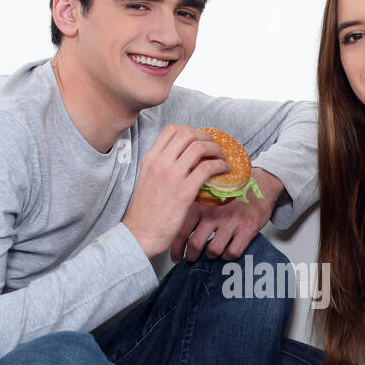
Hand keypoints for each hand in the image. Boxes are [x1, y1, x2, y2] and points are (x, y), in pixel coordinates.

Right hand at [122, 125, 230, 258]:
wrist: (140, 234)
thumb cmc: (145, 213)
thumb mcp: (148, 181)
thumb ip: (161, 167)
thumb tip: (182, 161)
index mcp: (150, 159)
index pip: (171, 130)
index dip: (190, 130)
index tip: (200, 139)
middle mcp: (160, 163)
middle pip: (188, 134)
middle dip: (206, 137)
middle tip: (214, 147)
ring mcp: (172, 176)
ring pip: (199, 147)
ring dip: (216, 149)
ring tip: (222, 158)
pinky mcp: (184, 191)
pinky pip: (208, 168)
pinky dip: (220, 166)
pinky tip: (224, 171)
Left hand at [171, 166, 284, 262]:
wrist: (261, 184)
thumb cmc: (231, 193)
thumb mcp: (208, 194)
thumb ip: (193, 208)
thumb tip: (174, 229)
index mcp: (200, 204)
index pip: (181, 231)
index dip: (176, 248)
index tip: (176, 257)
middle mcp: (214, 213)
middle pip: (195, 244)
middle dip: (191, 256)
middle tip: (191, 258)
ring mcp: (231, 222)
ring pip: (213, 250)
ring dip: (210, 256)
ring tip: (210, 253)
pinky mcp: (246, 229)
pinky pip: (232, 252)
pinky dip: (227, 256)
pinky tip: (226, 251)